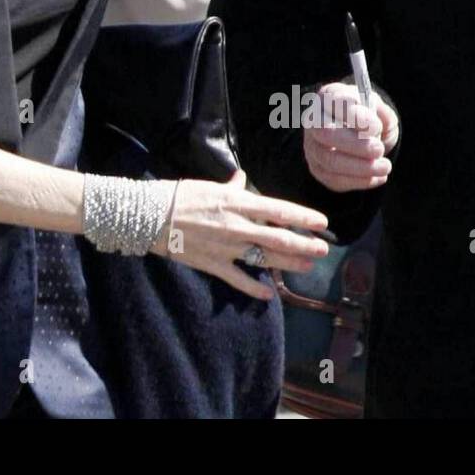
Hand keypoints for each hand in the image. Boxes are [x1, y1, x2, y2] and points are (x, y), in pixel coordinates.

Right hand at [153, 170, 328, 300]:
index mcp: (236, 203)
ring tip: (306, 266)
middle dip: (304, 245)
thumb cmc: (181, 195)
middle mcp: (237, 226)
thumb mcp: (209, 186)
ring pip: (265, 259)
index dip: (302, 217)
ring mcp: (226, 248)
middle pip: (278, 238)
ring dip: (289, 264)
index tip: (321, 222)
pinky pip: (239, 279)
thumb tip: (242, 179)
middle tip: (323, 250)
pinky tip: (270, 294)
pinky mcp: (213, 264)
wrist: (151, 216)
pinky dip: (255, 289)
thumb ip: (232, 186)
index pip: (278, 210)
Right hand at [303, 82, 398, 192]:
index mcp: (328, 97)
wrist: (360, 134)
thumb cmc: (368, 116)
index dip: (354, 116)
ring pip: (330, 160)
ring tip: (385, 166)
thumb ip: (381, 113)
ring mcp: (312, 146)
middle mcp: (313, 120)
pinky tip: (379, 177)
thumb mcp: (379, 109)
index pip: (333, 103)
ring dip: (361, 167)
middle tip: (379, 149)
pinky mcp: (318, 169)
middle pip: (325, 133)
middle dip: (356, 145)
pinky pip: (335, 180)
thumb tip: (373, 126)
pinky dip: (360, 181)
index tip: (376, 126)